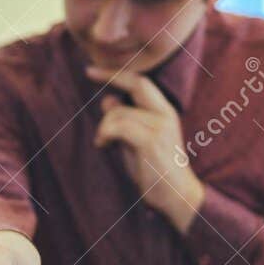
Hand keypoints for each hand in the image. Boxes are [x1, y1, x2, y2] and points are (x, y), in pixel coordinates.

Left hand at [87, 66, 205, 232]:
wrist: (176, 195)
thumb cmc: (154, 169)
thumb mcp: (136, 140)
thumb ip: (126, 120)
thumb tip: (109, 99)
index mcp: (164, 112)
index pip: (142, 83)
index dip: (118, 73)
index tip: (93, 69)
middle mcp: (165, 115)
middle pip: (136, 85)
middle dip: (111, 76)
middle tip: (87, 73)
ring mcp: (160, 127)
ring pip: (119, 113)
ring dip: (104, 127)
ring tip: (103, 143)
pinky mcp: (151, 141)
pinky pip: (118, 127)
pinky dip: (105, 134)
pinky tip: (103, 145)